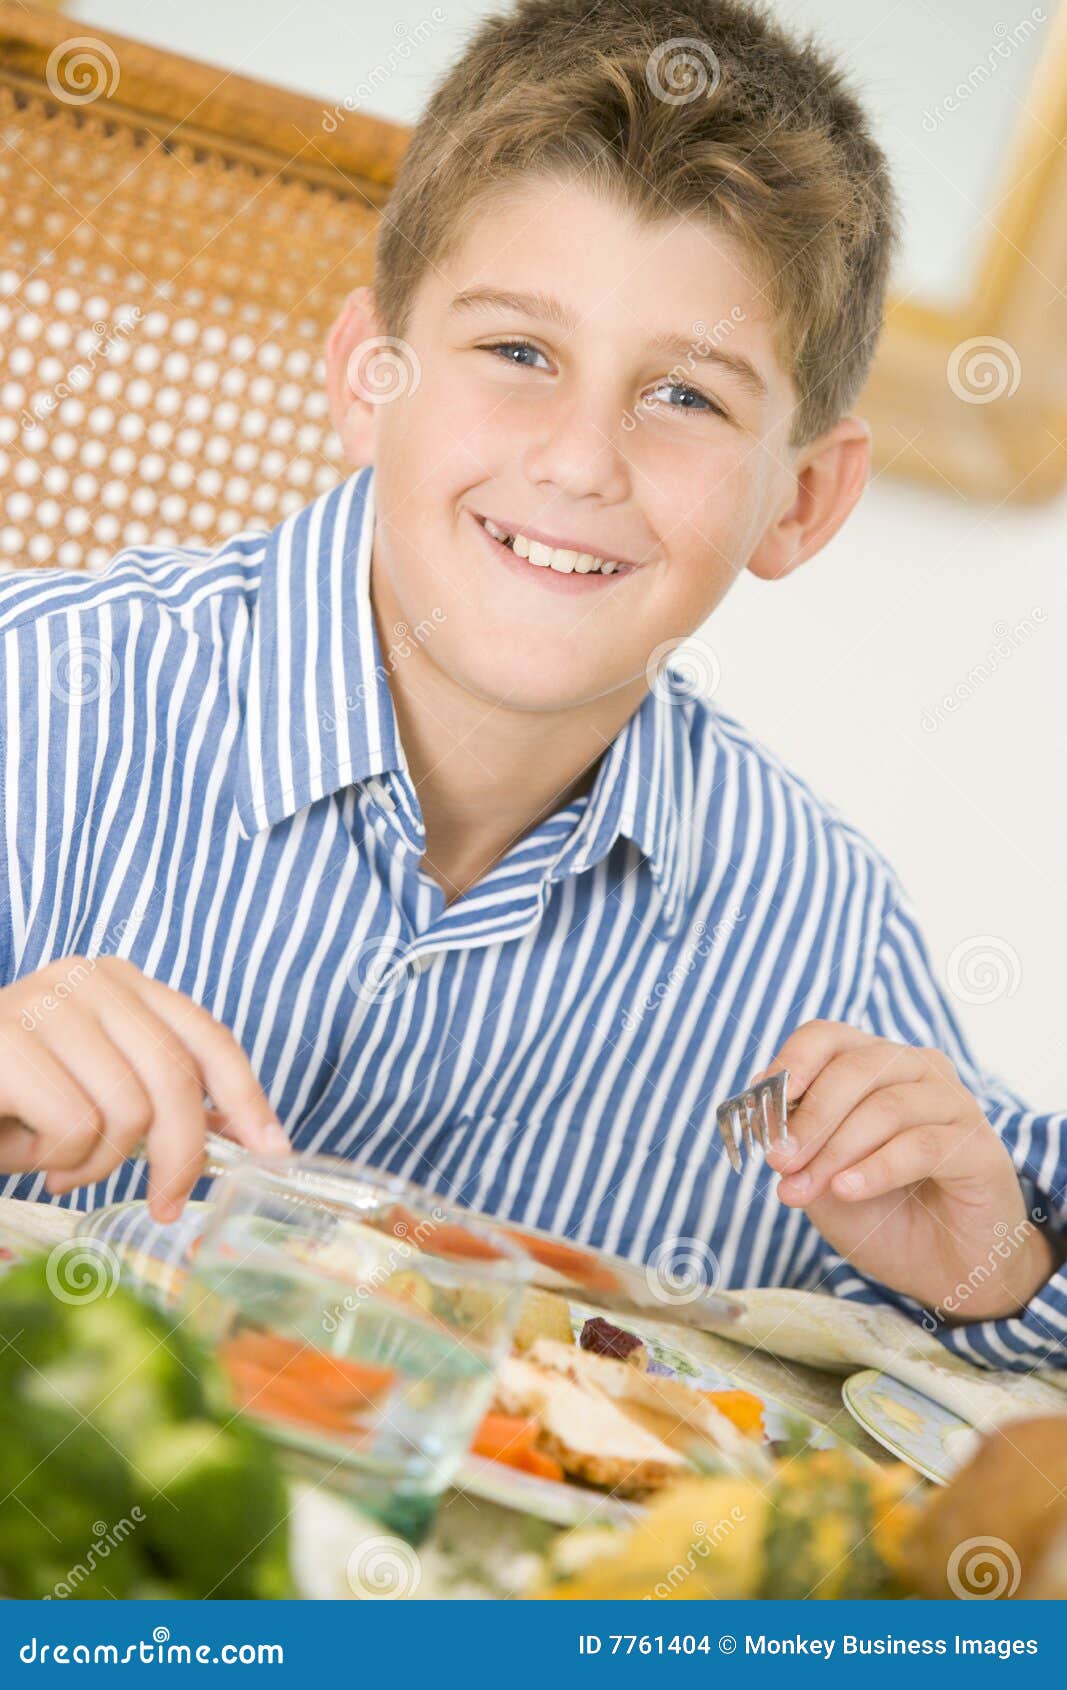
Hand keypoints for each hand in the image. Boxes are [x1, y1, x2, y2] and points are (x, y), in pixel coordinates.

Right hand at [0, 956, 289, 1221]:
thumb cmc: (8, 1100)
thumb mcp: (93, 1093)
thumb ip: (159, 1099)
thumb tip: (241, 1134)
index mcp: (119, 983)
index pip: (207, 1037)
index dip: (248, 1098)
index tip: (273, 1152)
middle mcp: (88, 980)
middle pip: (177, 1081)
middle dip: (180, 1158)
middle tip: (162, 1204)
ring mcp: (45, 1004)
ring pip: (128, 1112)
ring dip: (98, 1163)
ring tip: (60, 1163)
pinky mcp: (7, 1041)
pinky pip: (75, 1126)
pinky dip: (59, 1160)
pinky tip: (27, 1152)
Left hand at [755, 1021, 1054, 1319]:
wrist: (942, 1269)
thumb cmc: (881, 1212)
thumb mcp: (820, 1173)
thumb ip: (795, 1136)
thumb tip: (760, 1095)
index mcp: (875, 1064)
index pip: (827, 1036)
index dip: (792, 1063)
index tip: (764, 1104)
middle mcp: (917, 1070)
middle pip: (855, 1068)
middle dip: (808, 1118)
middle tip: (778, 1161)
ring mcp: (953, 1104)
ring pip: (885, 1107)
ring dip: (835, 1151)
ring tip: (803, 1189)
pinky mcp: (979, 1147)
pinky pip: (921, 1146)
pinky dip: (876, 1169)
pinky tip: (847, 1190)